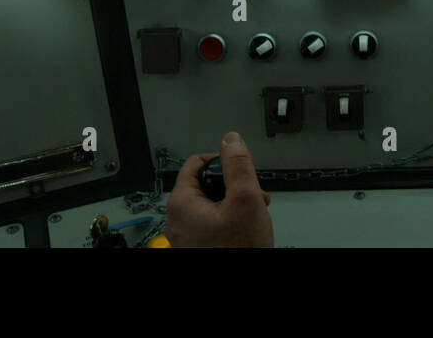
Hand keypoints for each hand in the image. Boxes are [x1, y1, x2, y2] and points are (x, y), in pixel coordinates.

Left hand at [166, 132, 273, 247]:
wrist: (236, 293)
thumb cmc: (238, 251)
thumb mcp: (246, 200)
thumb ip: (238, 166)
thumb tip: (231, 140)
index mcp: (182, 203)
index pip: (197, 162)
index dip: (222, 160)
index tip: (239, 167)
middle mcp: (179, 218)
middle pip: (206, 183)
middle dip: (234, 185)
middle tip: (252, 196)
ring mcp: (188, 235)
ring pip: (212, 203)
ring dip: (235, 203)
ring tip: (253, 215)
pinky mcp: (199, 245)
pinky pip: (213, 222)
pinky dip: (230, 220)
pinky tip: (246, 229)